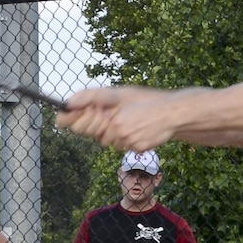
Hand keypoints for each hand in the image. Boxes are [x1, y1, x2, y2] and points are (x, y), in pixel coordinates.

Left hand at [58, 85, 179, 150]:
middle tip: (117, 117)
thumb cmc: (146, 101)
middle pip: (97, 135)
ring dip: (116, 134)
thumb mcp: (119, 94)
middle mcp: (118, 130)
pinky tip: (139, 130)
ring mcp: (128, 141)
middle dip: (102, 127)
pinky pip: (125, 147)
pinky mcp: (138, 148)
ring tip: (131, 122)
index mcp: (112, 116)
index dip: (77, 122)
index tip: (70, 120)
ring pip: (111, 142)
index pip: (82, 125)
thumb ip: (93, 97)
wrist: (173, 113)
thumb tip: (69, 102)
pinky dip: (129, 140)